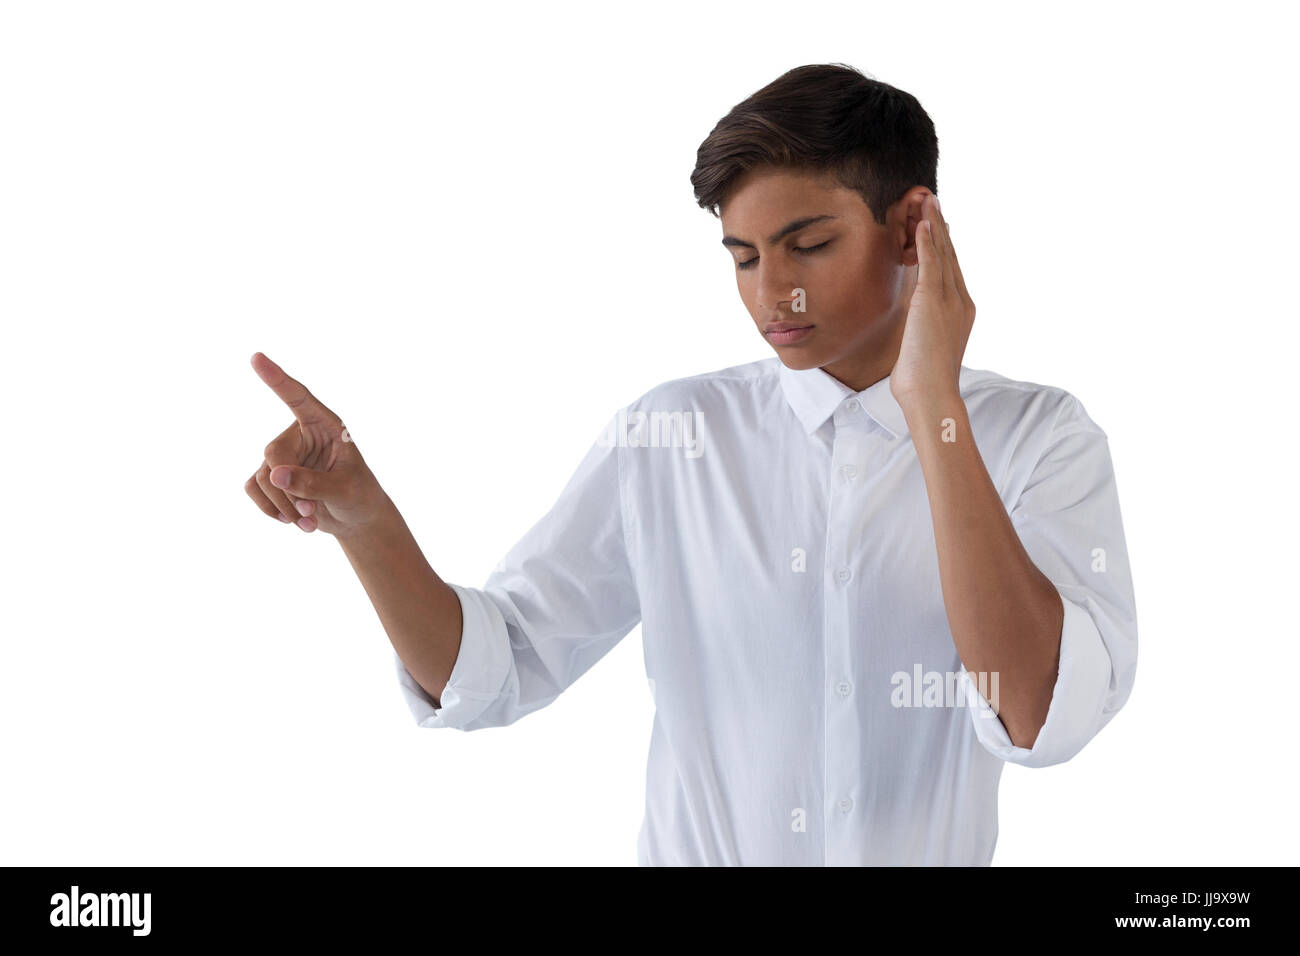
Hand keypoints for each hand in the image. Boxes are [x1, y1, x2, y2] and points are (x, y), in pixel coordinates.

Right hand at [243, 352, 387, 534]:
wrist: (356, 519)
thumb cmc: (359, 496)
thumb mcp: (344, 490)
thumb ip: (313, 482)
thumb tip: (274, 474)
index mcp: (326, 425)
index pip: (298, 397)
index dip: (277, 378)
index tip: (256, 357)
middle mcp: (301, 435)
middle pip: (274, 453)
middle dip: (287, 488)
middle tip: (310, 512)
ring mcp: (284, 455)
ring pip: (263, 476)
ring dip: (283, 506)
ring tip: (309, 523)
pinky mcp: (272, 475)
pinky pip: (253, 488)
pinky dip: (269, 509)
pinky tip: (292, 522)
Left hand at [890, 192, 975, 406]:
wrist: (930, 394)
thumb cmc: (923, 382)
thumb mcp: (924, 349)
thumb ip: (924, 332)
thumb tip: (916, 332)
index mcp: (961, 312)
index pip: (951, 271)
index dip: (944, 246)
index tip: (937, 226)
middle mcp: (960, 302)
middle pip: (950, 256)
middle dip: (941, 227)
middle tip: (934, 202)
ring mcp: (949, 300)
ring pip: (943, 253)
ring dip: (935, 225)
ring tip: (928, 201)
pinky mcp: (933, 301)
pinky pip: (931, 263)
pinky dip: (928, 241)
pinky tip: (923, 222)